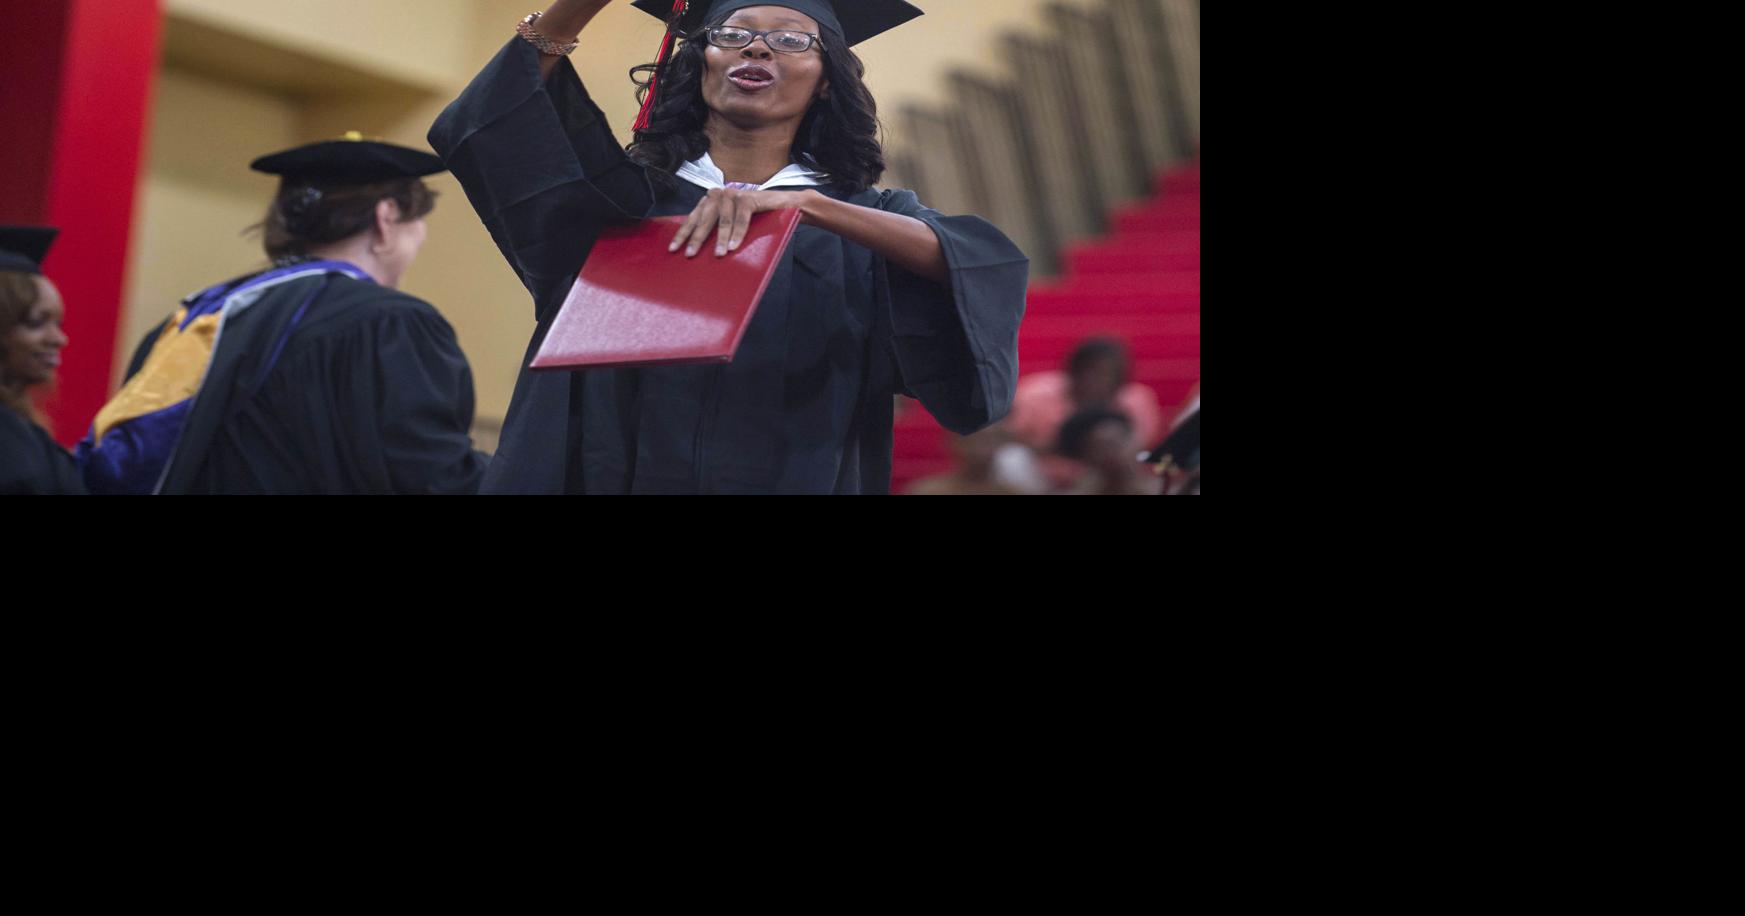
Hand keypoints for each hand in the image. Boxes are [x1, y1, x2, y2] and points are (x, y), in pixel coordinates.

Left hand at [668, 188, 814, 257]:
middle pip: (704, 218)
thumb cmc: (754, 218)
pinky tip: (734, 246)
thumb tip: (697, 250)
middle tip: (690, 254)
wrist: (782, 206)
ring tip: (718, 254)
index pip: (693, 218)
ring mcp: (733, 194)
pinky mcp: (748, 198)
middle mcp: (719, 194)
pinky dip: (738, 232)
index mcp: (710, 201)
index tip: (673, 249)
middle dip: (696, 238)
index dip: (683, 233)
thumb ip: (715, 229)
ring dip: (721, 238)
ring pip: (723, 219)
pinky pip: (741, 218)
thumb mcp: (730, 224)